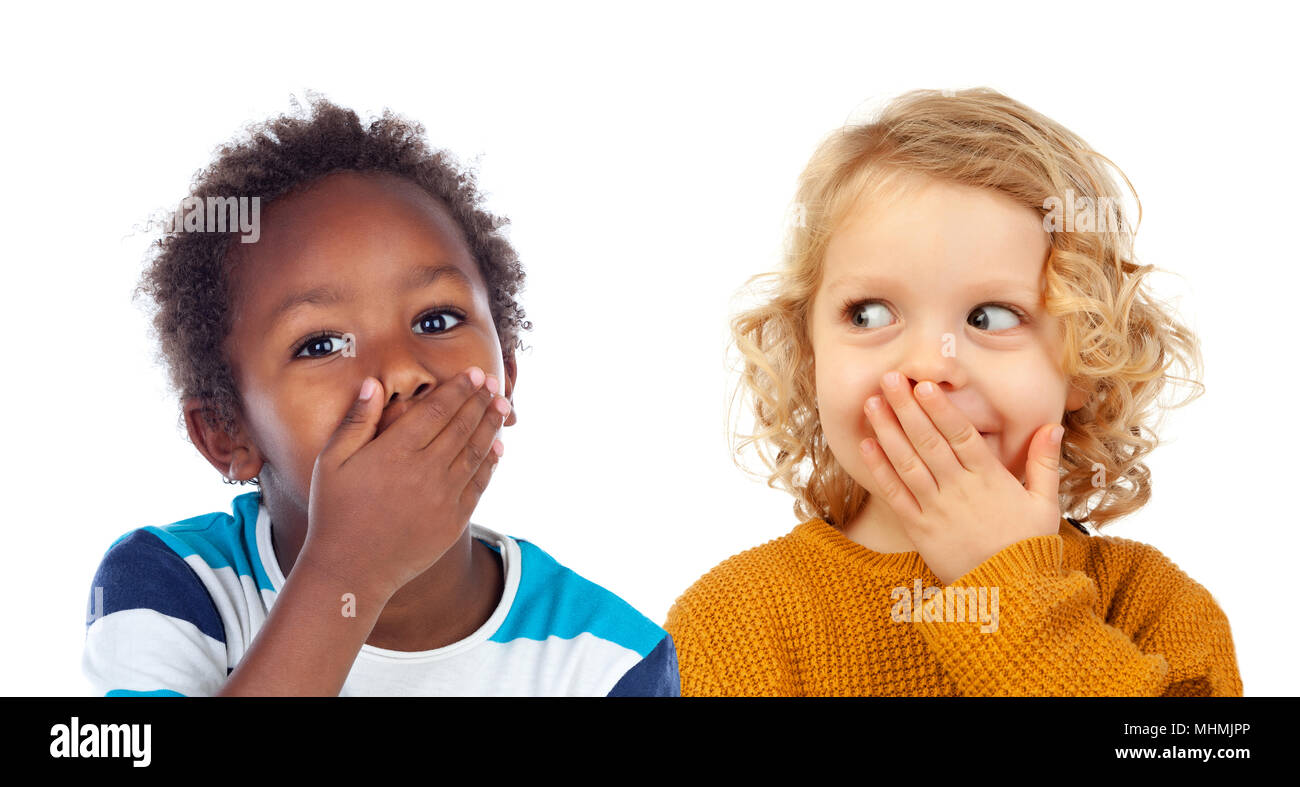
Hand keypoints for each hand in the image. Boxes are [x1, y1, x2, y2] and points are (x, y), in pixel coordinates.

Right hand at [300, 367, 509, 600]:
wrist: (351, 569)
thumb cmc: (335, 512)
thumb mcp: (331, 462)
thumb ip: (356, 420)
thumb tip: (374, 384)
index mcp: (395, 451)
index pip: (437, 409)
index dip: (459, 389)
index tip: (473, 374)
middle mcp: (425, 471)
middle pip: (461, 426)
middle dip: (480, 401)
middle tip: (492, 383)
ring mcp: (443, 497)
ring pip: (475, 452)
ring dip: (491, 426)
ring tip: (501, 406)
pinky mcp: (453, 521)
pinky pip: (478, 484)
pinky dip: (490, 463)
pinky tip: (496, 447)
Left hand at [858, 371, 1063, 584]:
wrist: (1009, 595)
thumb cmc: (1026, 546)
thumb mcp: (1044, 504)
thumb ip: (1044, 463)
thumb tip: (1053, 426)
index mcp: (990, 479)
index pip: (961, 435)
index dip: (940, 408)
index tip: (923, 384)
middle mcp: (960, 489)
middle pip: (929, 441)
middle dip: (906, 407)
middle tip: (888, 378)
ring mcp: (937, 508)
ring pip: (908, 462)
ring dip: (888, 431)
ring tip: (871, 403)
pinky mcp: (919, 528)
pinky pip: (896, 495)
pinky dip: (880, 470)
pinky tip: (867, 446)